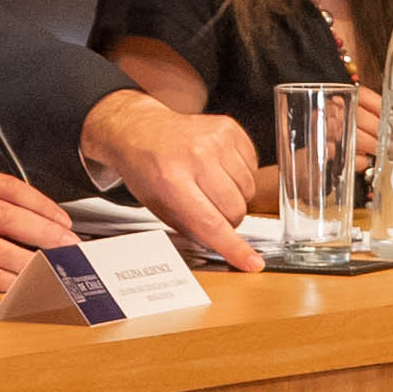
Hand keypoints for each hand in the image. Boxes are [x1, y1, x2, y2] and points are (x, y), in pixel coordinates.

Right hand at [0, 166, 77, 291]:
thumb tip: (29, 222)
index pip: (5, 187)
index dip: (40, 204)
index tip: (63, 220)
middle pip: (4, 215)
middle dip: (43, 232)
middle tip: (68, 246)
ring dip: (27, 261)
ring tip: (50, 270)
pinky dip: (0, 281)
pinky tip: (18, 287)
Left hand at [79, 93, 264, 269]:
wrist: (140, 129)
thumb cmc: (146, 169)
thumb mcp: (158, 206)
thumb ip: (193, 227)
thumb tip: (227, 246)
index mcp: (171, 180)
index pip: (212, 223)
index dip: (235, 247)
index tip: (252, 263)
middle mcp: (195, 157)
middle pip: (235, 209)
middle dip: (228, 219)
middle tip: (211, 209)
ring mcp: (214, 140)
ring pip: (248, 190)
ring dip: (235, 196)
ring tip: (211, 185)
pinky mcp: (228, 128)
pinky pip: (253, 166)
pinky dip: (240, 175)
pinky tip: (219, 168)